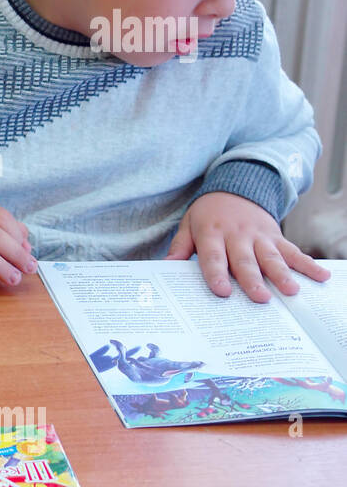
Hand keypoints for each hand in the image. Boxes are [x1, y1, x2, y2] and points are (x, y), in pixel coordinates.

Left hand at [166, 191, 330, 300]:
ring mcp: (259, 236)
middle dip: (252, 280)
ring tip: (291, 291)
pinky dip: (307, 263)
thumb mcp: (188, 225)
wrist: (236, 188)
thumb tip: (164, 266)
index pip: (213, 256)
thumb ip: (179, 246)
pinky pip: (292, 251)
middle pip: (245, 260)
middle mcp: (237, 235)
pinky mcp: (276, 236)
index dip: (217, 273)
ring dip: (282, 274)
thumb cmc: (208, 214)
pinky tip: (321, 276)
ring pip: (271, 257)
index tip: (223, 291)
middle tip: (261, 298)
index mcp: (212, 233)